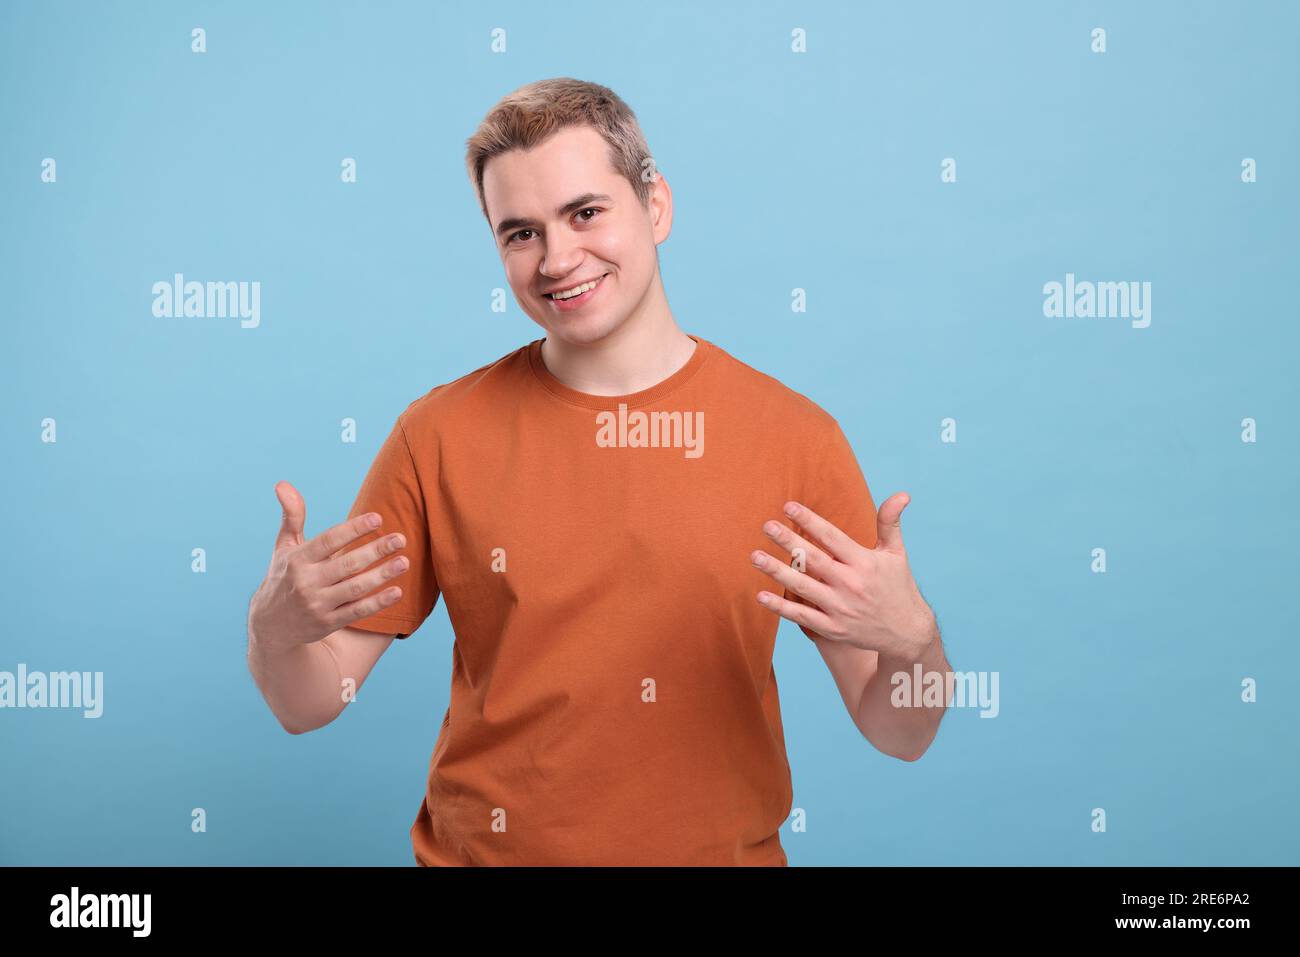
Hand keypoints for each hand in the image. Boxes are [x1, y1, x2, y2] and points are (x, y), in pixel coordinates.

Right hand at [247, 480, 409, 653]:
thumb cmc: (283, 577)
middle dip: (376, 550)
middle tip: (401, 538)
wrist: (271, 625)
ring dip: (382, 575)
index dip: (353, 529)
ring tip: (404, 562)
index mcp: (297, 559)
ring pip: (355, 587)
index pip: (329, 541)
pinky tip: (398, 592)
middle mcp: (306, 582)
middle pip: (347, 564)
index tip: (378, 518)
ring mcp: (317, 604)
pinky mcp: (328, 623)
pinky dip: (378, 603)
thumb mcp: (284, 547)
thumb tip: (283, 484)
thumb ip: (291, 516)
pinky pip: (357, 611)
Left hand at [750, 493, 934, 659]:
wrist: (907, 633)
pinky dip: (781, 608)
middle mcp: (851, 584)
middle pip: (813, 559)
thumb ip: (889, 522)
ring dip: (777, 572)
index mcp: (864, 563)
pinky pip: (802, 617)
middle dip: (788, 541)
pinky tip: (761, 596)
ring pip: (802, 587)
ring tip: (755, 557)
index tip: (788, 506)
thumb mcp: (895, 553)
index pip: (832, 537)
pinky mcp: (833, 629)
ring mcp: (840, 608)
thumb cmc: (897, 586)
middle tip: (766, 526)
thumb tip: (901, 494)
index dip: (810, 521)